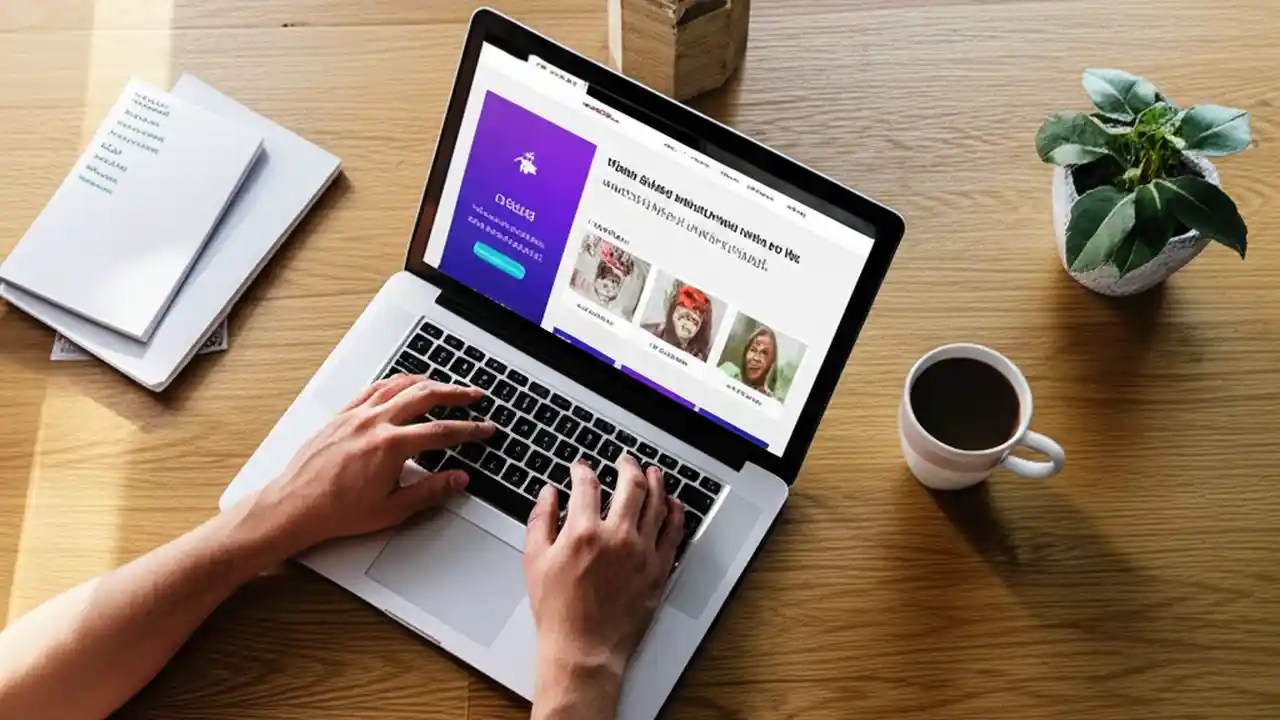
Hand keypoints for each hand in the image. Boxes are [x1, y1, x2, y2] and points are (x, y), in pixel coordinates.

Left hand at [246, 374, 493, 553]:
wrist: (294, 506)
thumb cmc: (336, 511)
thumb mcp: (393, 509)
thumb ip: (431, 491)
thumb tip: (458, 479)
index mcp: (391, 446)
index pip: (442, 432)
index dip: (470, 429)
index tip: (485, 429)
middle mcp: (374, 423)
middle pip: (425, 396)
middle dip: (455, 394)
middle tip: (474, 395)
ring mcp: (356, 415)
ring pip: (399, 386)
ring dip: (428, 382)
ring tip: (444, 384)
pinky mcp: (341, 415)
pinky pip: (373, 389)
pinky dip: (394, 382)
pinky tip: (402, 383)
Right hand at [525, 455, 683, 684]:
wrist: (584, 650)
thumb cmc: (558, 612)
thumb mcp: (535, 562)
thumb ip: (541, 520)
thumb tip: (548, 493)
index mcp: (583, 532)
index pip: (588, 484)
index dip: (583, 470)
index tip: (581, 468)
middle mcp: (617, 536)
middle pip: (631, 485)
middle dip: (627, 465)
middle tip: (625, 460)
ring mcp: (642, 552)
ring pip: (657, 504)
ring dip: (656, 482)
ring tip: (653, 472)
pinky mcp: (658, 570)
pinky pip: (674, 533)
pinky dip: (675, 514)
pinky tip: (673, 504)